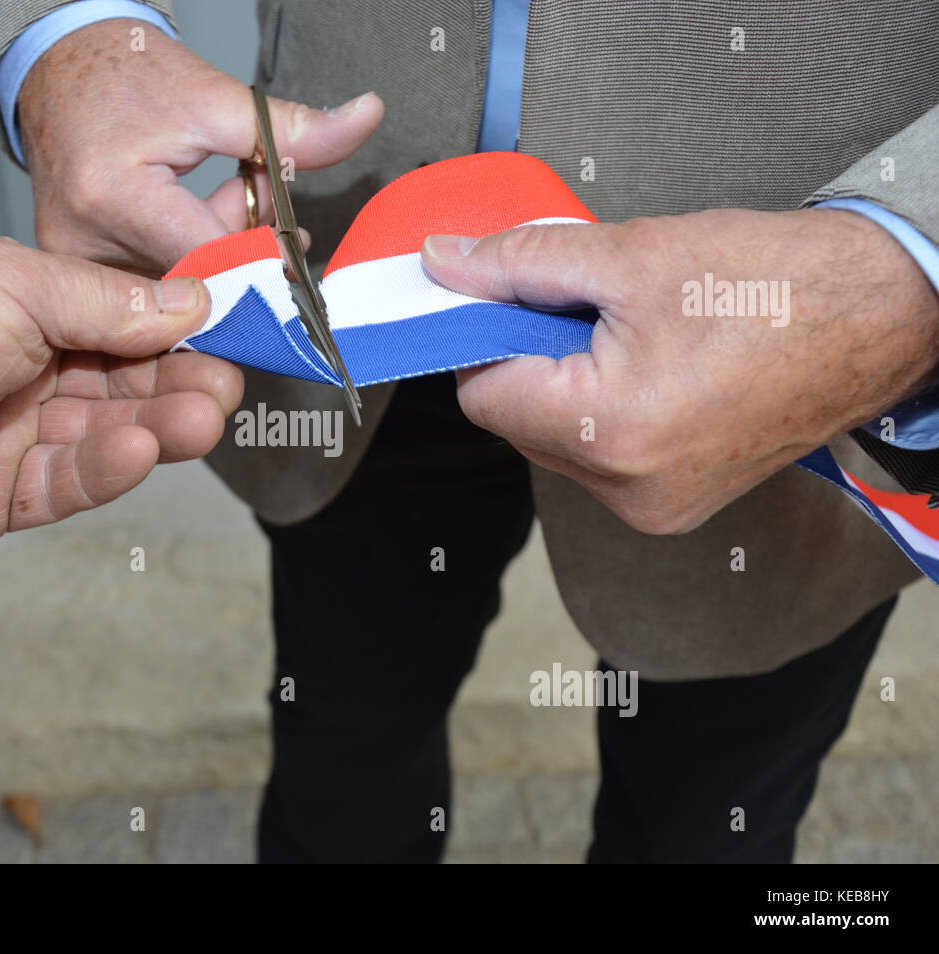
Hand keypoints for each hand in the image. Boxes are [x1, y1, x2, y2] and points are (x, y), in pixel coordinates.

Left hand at [0, 227, 240, 555]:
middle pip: (126, 382)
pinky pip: (72, 484)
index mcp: (24, 305)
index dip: (178, 326)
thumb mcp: (13, 284)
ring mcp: (14, 437)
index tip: (234, 328)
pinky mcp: (2, 500)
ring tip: (204, 417)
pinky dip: (110, 467)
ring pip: (109, 435)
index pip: (124, 319)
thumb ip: (109, 303)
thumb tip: (190, 301)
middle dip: (180, 382)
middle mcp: (23, 371)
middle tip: (229, 385)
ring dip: (159, 426)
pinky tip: (143, 446)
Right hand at [17, 19, 383, 271]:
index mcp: (113, 198)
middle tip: (263, 204)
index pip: (211, 261)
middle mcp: (85, 245)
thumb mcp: (214, 97)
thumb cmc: (126, 76)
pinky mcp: (76, 276)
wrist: (60, 69)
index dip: (264, 259)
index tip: (297, 247)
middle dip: (243, 253)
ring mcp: (76, 268)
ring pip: (176, 294)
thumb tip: (365, 118)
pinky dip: (187, 262)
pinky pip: (150, 290)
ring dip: (217, 258)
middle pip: (196, 285)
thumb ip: (293, 129)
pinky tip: (194, 220)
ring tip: (223, 198)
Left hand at [421, 209, 938, 533]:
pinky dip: (603, 410)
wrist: (883, 316)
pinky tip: (654, 367)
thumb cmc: (775, 283)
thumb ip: (518, 263)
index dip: (484, 337)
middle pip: (516, 421)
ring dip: (567, 384)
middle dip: (531, 358)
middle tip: (588, 305)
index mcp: (612, 434)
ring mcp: (654, 507)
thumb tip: (442, 265)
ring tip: (634, 336)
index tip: (507, 296)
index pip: (482, 396)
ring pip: (555, 440)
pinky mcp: (675, 505)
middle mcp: (627, 492)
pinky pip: (599, 457)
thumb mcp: (629, 254)